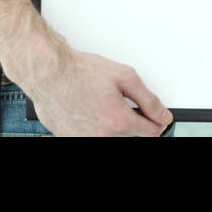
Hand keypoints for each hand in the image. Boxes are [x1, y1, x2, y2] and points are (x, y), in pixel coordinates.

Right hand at [21, 39, 171, 136]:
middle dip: (132, 121)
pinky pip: (91, 137)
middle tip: (122, 102)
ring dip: (113, 125)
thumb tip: (163, 115)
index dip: (156, 121)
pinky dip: (94, 127)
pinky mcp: (69, 139)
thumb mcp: (125, 76)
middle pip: (131, 136)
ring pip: (111, 138)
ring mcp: (84, 140)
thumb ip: (149, 100)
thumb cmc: (80, 71)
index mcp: (118, 121)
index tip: (154, 117)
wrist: (48, 73)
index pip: (151, 133)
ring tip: (103, 105)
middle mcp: (101, 136)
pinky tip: (89, 111)